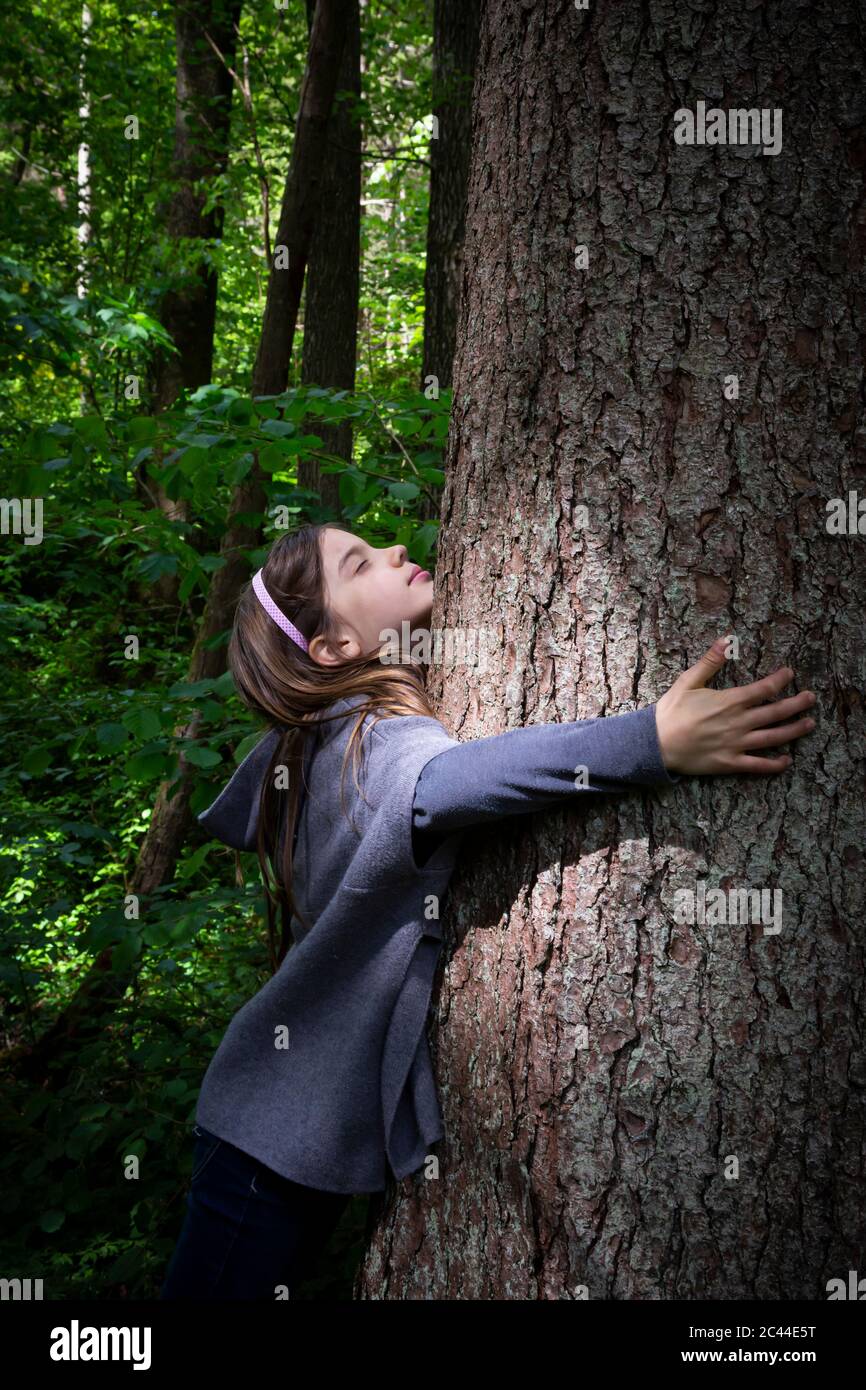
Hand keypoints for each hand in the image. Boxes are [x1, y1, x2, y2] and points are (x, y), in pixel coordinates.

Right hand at [655, 637, 816, 775]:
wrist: (656, 743)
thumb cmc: (671, 711)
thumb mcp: (688, 681)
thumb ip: (710, 661)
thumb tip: (725, 639)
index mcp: (730, 701)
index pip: (764, 688)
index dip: (780, 679)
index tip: (790, 673)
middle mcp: (738, 722)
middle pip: (776, 712)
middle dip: (797, 704)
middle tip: (811, 698)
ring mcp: (736, 744)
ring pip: (774, 737)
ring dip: (794, 731)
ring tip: (809, 724)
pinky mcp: (730, 762)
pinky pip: (758, 765)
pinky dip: (775, 764)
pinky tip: (787, 760)